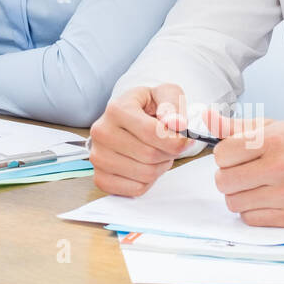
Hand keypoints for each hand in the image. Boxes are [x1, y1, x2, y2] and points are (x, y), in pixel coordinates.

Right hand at [90, 83, 191, 197]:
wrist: (129, 119)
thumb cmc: (149, 107)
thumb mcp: (166, 94)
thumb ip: (173, 106)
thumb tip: (175, 123)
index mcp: (116, 109)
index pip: (151, 132)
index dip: (176, 140)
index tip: (185, 139)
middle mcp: (101, 132)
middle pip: (149, 155)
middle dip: (169, 153)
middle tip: (170, 146)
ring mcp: (98, 156)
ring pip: (145, 174)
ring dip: (160, 167)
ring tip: (157, 153)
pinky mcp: (100, 177)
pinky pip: (136, 189)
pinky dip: (148, 181)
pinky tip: (145, 165)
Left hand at [207, 108, 283, 226]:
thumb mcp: (270, 128)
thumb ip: (234, 126)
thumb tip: (206, 116)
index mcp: (273, 141)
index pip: (222, 154)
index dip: (224, 155)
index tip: (235, 155)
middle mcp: (281, 168)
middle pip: (223, 181)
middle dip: (226, 176)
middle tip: (241, 172)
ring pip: (233, 203)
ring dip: (238, 195)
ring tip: (253, 185)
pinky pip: (249, 219)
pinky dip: (251, 210)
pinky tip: (264, 199)